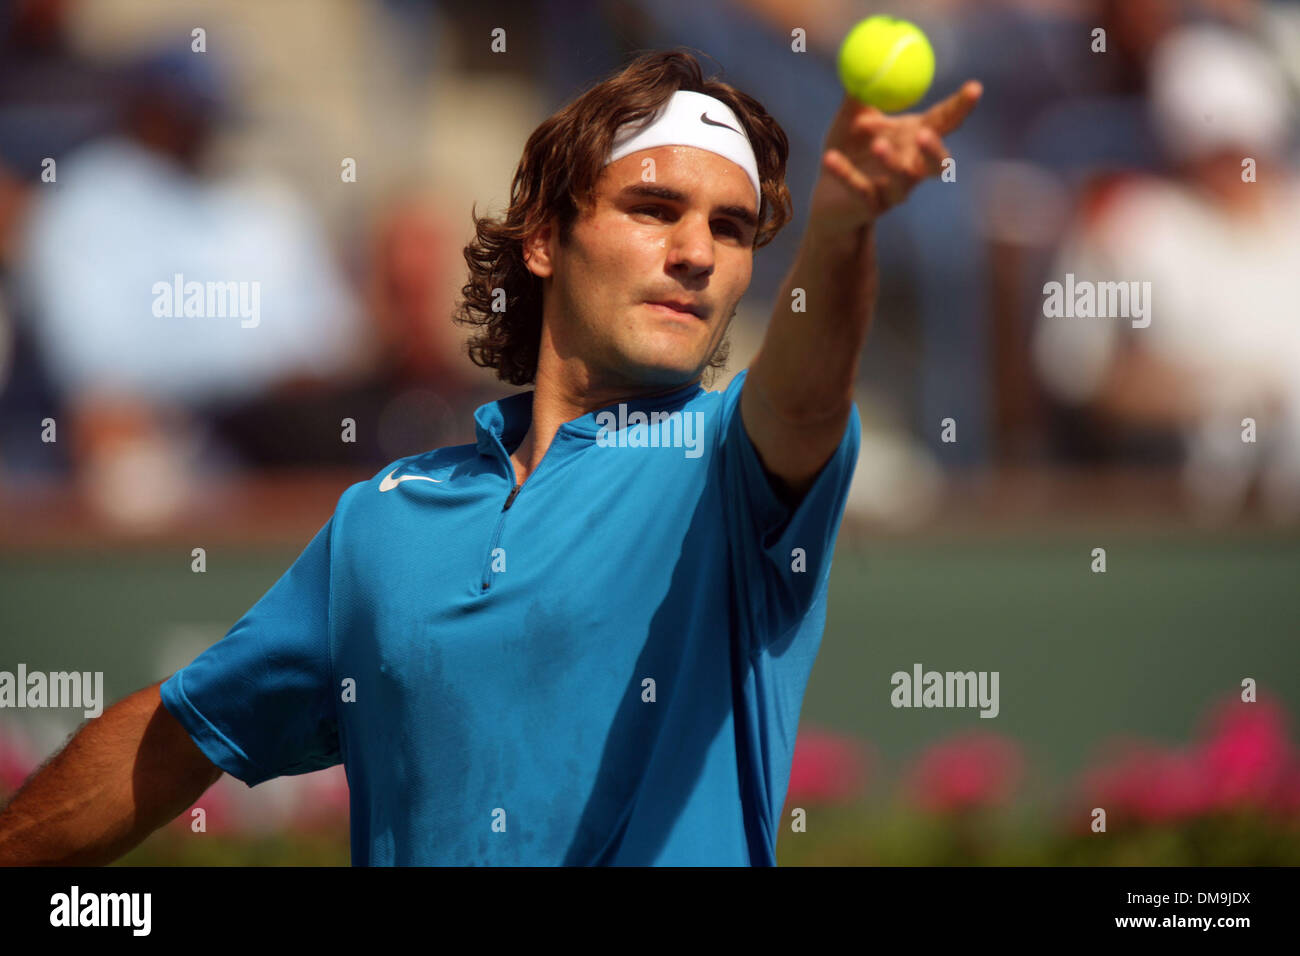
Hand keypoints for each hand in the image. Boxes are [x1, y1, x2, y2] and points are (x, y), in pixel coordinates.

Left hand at [810, 80, 981, 233]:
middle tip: (925, 132)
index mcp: (913, 138)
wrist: (828, 196)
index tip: (975, 87)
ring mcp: (894, 191)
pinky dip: (845, 173)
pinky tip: (829, 157)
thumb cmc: (847, 149)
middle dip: (935, 148)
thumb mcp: (851, 117)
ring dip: (892, 162)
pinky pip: (860, 189)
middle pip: (937, 162)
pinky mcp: (870, 207)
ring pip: (903, 181)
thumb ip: (860, 92)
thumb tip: (865, 60)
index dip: (961, 107)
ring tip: (878, 143)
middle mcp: (911, 167)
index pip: (944, 122)